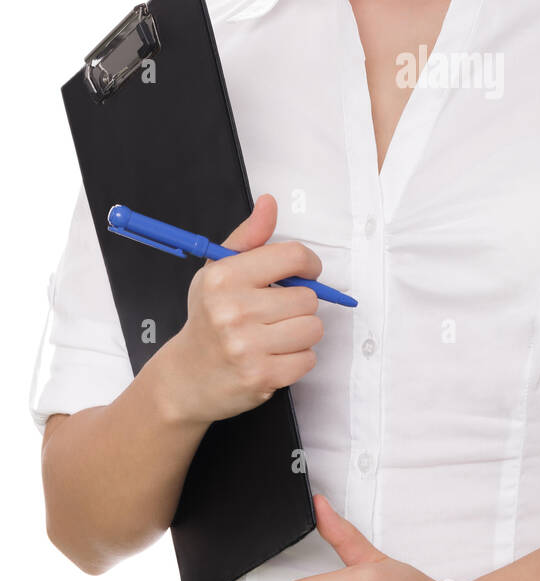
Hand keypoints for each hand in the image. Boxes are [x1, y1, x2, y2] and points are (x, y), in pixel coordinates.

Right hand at [155, 193, 324, 426]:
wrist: (185, 377)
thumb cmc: (208, 318)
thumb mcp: (218, 271)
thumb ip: (249, 237)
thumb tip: (269, 203)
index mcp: (224, 277)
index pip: (293, 256)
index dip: (308, 264)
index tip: (304, 273)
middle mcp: (233, 311)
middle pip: (308, 297)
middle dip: (298, 304)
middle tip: (275, 312)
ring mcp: (247, 347)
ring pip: (313, 328)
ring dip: (301, 332)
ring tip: (275, 335)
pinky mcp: (261, 377)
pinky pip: (308, 359)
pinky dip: (297, 358)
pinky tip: (273, 356)